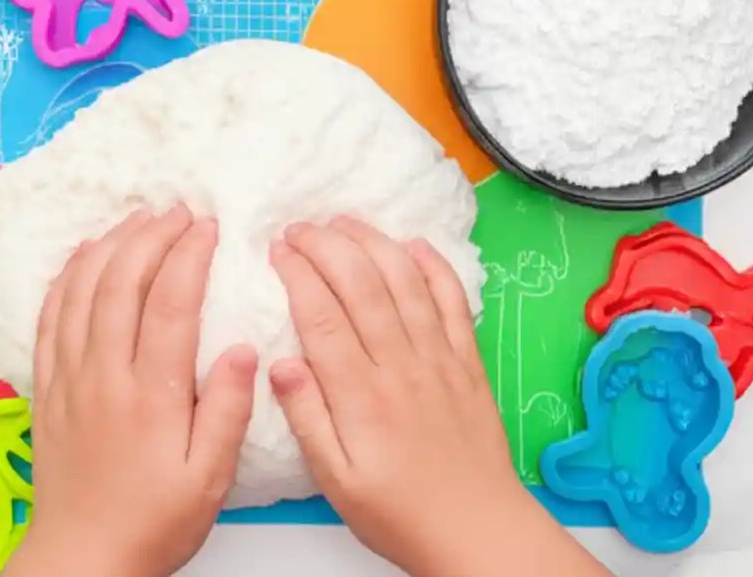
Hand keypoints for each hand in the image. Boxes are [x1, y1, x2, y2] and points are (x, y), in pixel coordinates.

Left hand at [8, 206, 258, 576]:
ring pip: (82, 291)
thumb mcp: (209, 479)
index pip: (169, 303)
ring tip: (137, 218)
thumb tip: (240, 348)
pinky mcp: (47, 387)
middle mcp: (104, 376)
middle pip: (120, 283)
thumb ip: (227, 411)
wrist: (83, 556)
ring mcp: (69, 377)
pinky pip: (49, 317)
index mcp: (150, 396)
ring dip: (109, 245)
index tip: (208, 225)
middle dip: (150, 235)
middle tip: (177, 210)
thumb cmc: (153, 521)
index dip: (188, 255)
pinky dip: (66, 276)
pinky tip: (83, 255)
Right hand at [269, 218, 606, 576]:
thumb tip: (277, 364)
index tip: (276, 250)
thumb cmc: (398, 513)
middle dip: (327, 245)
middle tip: (299, 226)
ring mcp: (439, 359)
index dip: (297, 274)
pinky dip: (435, 267)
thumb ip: (307, 419)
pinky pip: (453, 302)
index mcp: (361, 396)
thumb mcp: (336, 481)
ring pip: (405, 282)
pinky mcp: (468, 363)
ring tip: (343, 221)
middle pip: (361, 285)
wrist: (476, 530)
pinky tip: (414, 245)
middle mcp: (401, 366)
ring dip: (373, 243)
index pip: (322, 316)